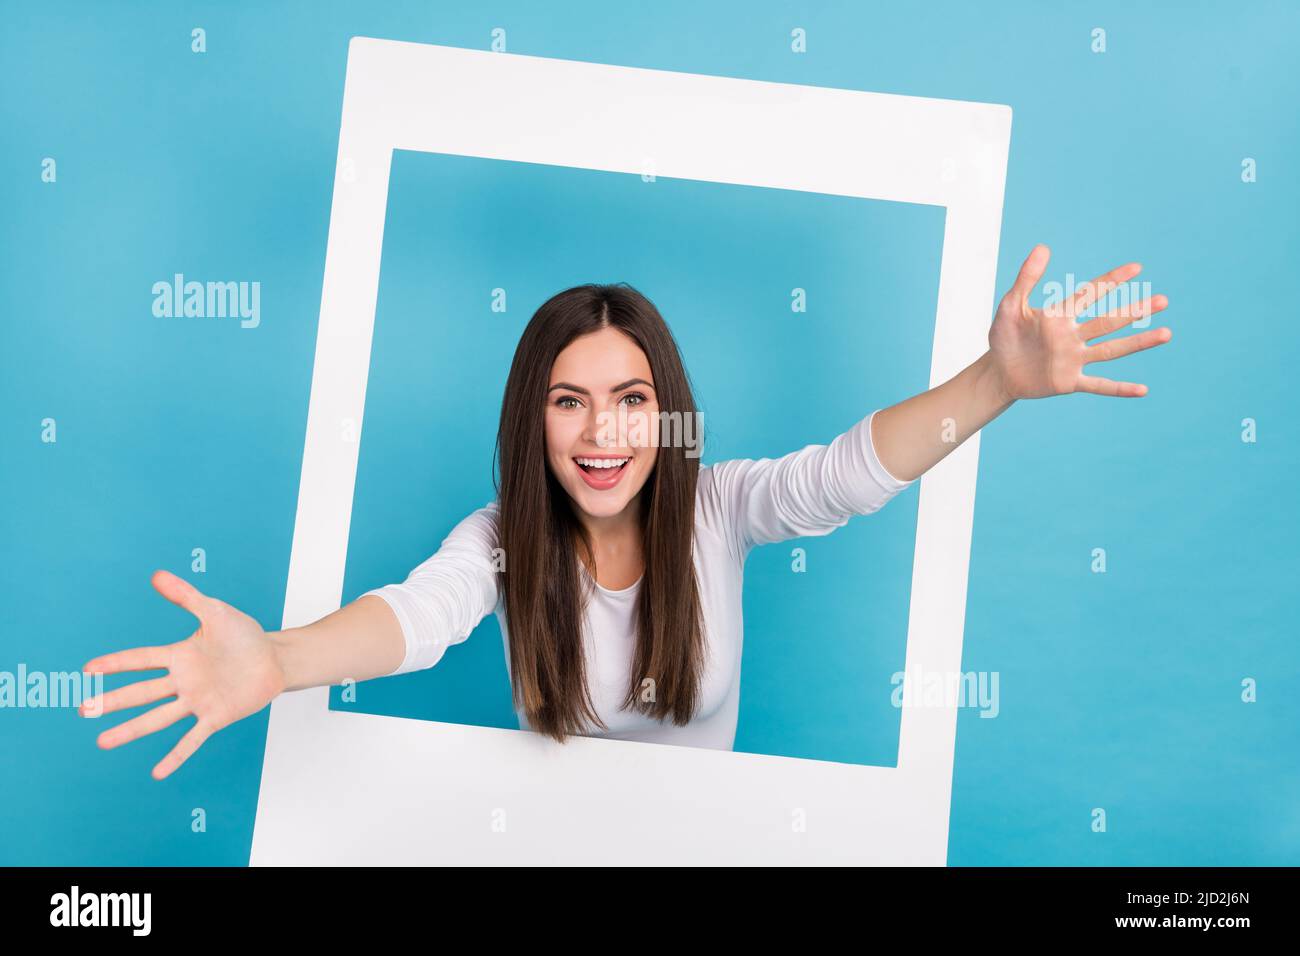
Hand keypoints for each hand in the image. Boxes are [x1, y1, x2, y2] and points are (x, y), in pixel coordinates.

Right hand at [80, 570, 286, 779]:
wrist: (275, 659)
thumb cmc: (245, 635)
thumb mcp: (216, 612)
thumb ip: (186, 597)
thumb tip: (156, 575)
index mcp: (179, 656)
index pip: (140, 659)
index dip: (115, 663)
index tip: (86, 669)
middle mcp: (182, 681)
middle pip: (141, 692)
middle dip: (111, 701)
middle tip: (82, 710)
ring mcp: (197, 701)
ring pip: (157, 718)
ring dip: (130, 730)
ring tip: (102, 742)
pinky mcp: (216, 716)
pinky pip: (192, 739)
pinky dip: (176, 755)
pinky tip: (157, 772)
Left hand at [987, 244, 1171, 401]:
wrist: (998, 371)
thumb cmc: (1005, 336)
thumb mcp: (1010, 306)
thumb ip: (1027, 278)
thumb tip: (1043, 247)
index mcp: (1060, 316)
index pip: (1090, 294)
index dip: (1111, 281)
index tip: (1136, 267)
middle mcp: (1073, 336)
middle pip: (1108, 322)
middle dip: (1133, 311)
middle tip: (1163, 300)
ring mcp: (1074, 359)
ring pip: (1111, 350)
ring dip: (1137, 342)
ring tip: (1166, 333)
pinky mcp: (1069, 382)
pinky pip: (1098, 385)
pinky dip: (1119, 389)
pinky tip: (1142, 390)